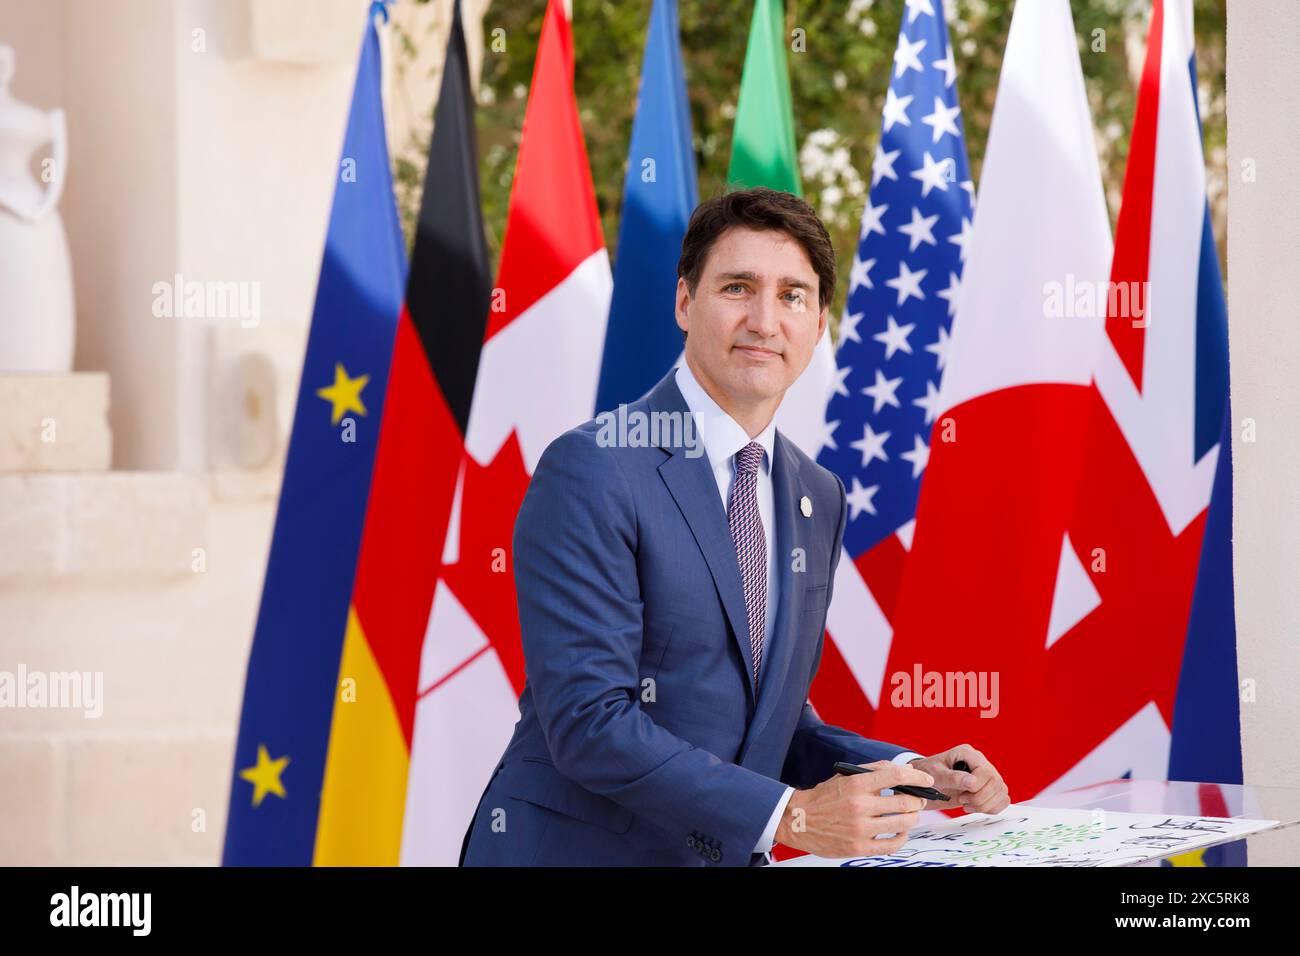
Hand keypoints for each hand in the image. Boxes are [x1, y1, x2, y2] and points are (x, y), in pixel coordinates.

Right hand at [774, 760, 932, 858]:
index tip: (926, 781)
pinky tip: (900, 831)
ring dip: (912, 818)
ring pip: (903, 823)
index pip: (896, 776)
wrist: (798, 820)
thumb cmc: (824, 797)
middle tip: (918, 800)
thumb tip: (903, 771)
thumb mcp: (845, 776)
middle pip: (905, 802)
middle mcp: (859, 806)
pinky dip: (902, 837)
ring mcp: (860, 829)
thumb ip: (874, 770)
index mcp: (856, 784)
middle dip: (918, 800)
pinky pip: (892, 845)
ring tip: (909, 815)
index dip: (917, 778)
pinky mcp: (859, 847)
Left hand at [908, 744, 1009, 814]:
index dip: (977, 785)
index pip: (984, 769)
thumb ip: (952, 777)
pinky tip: (975, 808)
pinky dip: (992, 808)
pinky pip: (1003, 799)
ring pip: (1001, 791)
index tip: (962, 793)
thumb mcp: (934, 774)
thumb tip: (972, 782)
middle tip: (962, 800)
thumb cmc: (927, 774)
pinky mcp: (989, 788)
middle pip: (995, 781)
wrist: (925, 784)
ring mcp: (986, 775)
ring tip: (966, 805)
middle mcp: (979, 762)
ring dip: (985, 805)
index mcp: (967, 753)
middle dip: (980, 797)